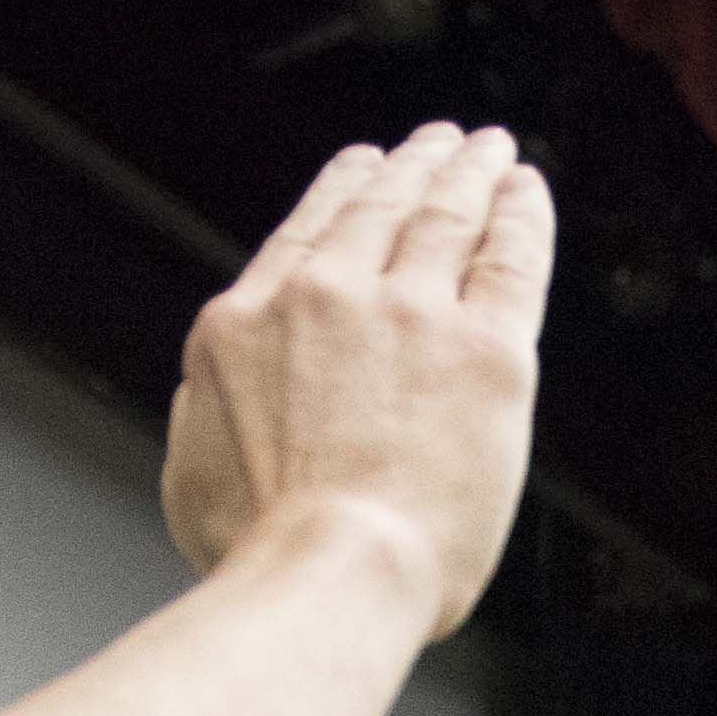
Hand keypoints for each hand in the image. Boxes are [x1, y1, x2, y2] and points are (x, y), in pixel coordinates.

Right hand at [160, 123, 554, 640]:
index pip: (308, 232)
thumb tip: (203, 392)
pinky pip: (510, 254)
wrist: (331, 573)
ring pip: (447, 215)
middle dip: (417, 166)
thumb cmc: (259, 554)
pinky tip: (526, 190)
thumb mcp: (190, 476)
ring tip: (490, 150)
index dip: (347, 188)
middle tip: (444, 142)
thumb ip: (199, 416)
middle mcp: (327, 297)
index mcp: (248, 323)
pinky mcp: (487, 350)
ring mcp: (410, 315)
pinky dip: (520, 212)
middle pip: (382, 209)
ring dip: (471, 171)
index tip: (367, 164)